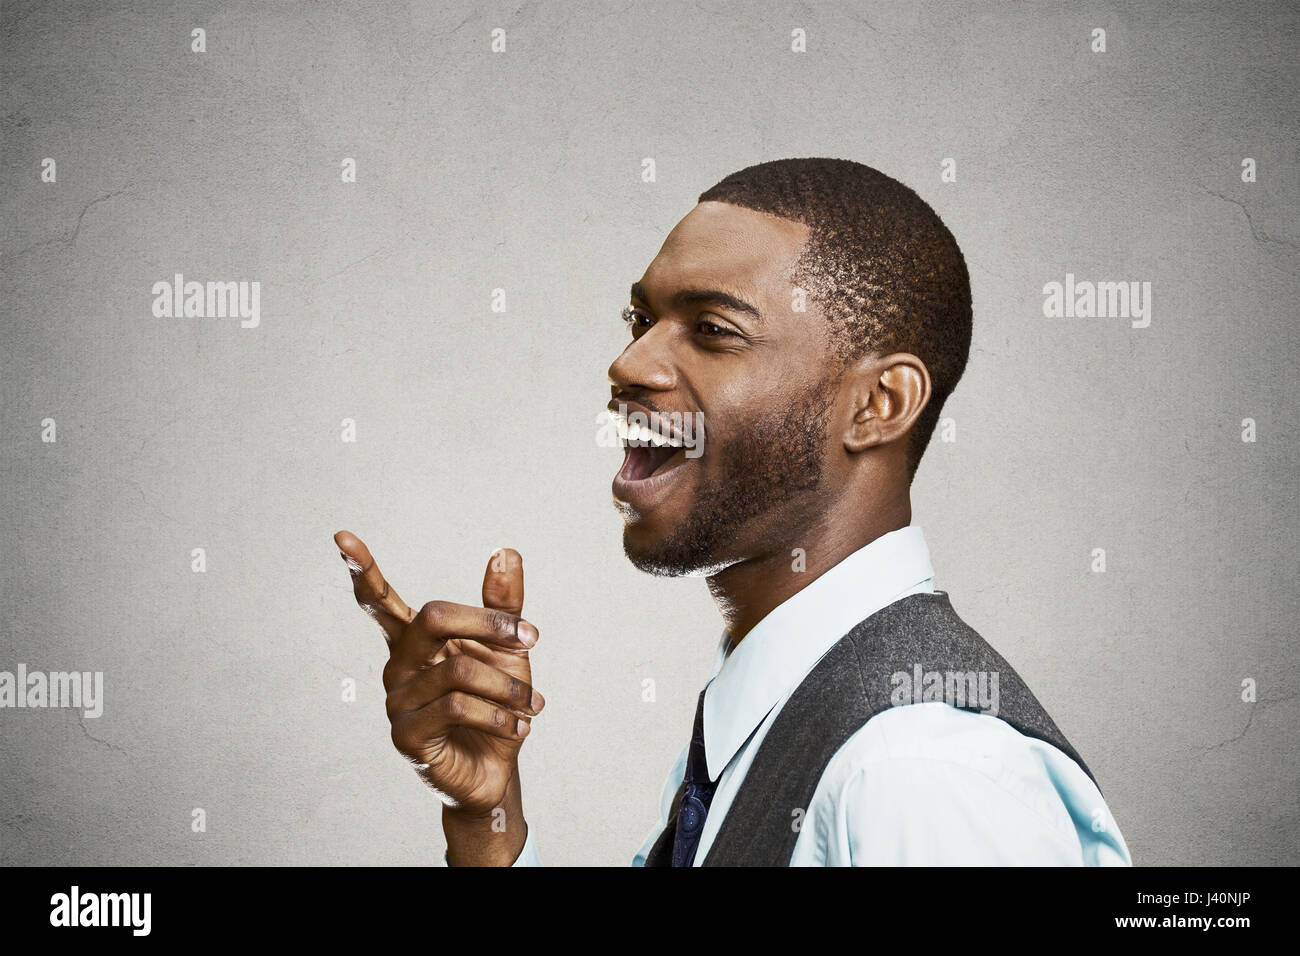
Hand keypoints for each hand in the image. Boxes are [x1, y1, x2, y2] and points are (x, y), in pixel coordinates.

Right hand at [334, 530, 543, 816]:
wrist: (498, 769)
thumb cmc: (496, 704)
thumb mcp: (508, 650)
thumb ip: (503, 604)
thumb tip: (506, 551)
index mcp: (414, 641)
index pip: (381, 601)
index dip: (363, 569)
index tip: (342, 536)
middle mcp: (398, 666)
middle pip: (433, 617)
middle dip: (489, 624)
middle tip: (532, 637)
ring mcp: (397, 701)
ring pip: (459, 669)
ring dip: (508, 686)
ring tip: (532, 705)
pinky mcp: (406, 736)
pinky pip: (456, 707)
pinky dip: (498, 714)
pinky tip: (519, 726)